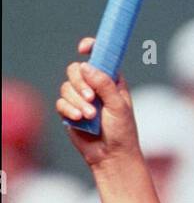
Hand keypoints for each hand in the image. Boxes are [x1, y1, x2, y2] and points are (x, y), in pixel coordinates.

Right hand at [56, 37, 140, 168]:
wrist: (111, 155)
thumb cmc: (122, 130)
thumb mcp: (118, 105)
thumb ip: (104, 84)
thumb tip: (86, 65)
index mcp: (111, 80)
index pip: (99, 57)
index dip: (91, 47)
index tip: (83, 48)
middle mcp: (95, 86)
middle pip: (76, 69)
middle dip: (80, 83)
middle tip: (91, 97)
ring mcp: (81, 98)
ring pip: (66, 87)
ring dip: (77, 101)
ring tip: (90, 116)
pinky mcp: (70, 111)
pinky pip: (61, 102)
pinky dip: (69, 109)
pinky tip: (79, 119)